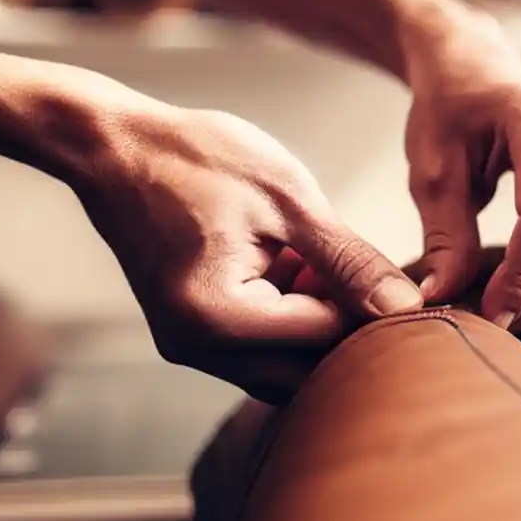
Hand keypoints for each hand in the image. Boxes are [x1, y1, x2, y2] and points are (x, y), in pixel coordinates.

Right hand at [69, 99, 422, 401]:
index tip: (399, 276)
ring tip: (315, 259)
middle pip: (305, 373)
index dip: (371, 309)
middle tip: (362, 270)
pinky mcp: (189, 335)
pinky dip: (286, 317)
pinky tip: (290, 265)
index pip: (327, 339)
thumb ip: (349, 260)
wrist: (113, 147)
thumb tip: (407, 305)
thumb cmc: (196, 158)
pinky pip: (256, 349)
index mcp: (221, 317)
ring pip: (283, 367)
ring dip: (314, 325)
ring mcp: (189, 347)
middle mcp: (198, 349)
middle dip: (344, 329)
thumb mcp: (287, 200)